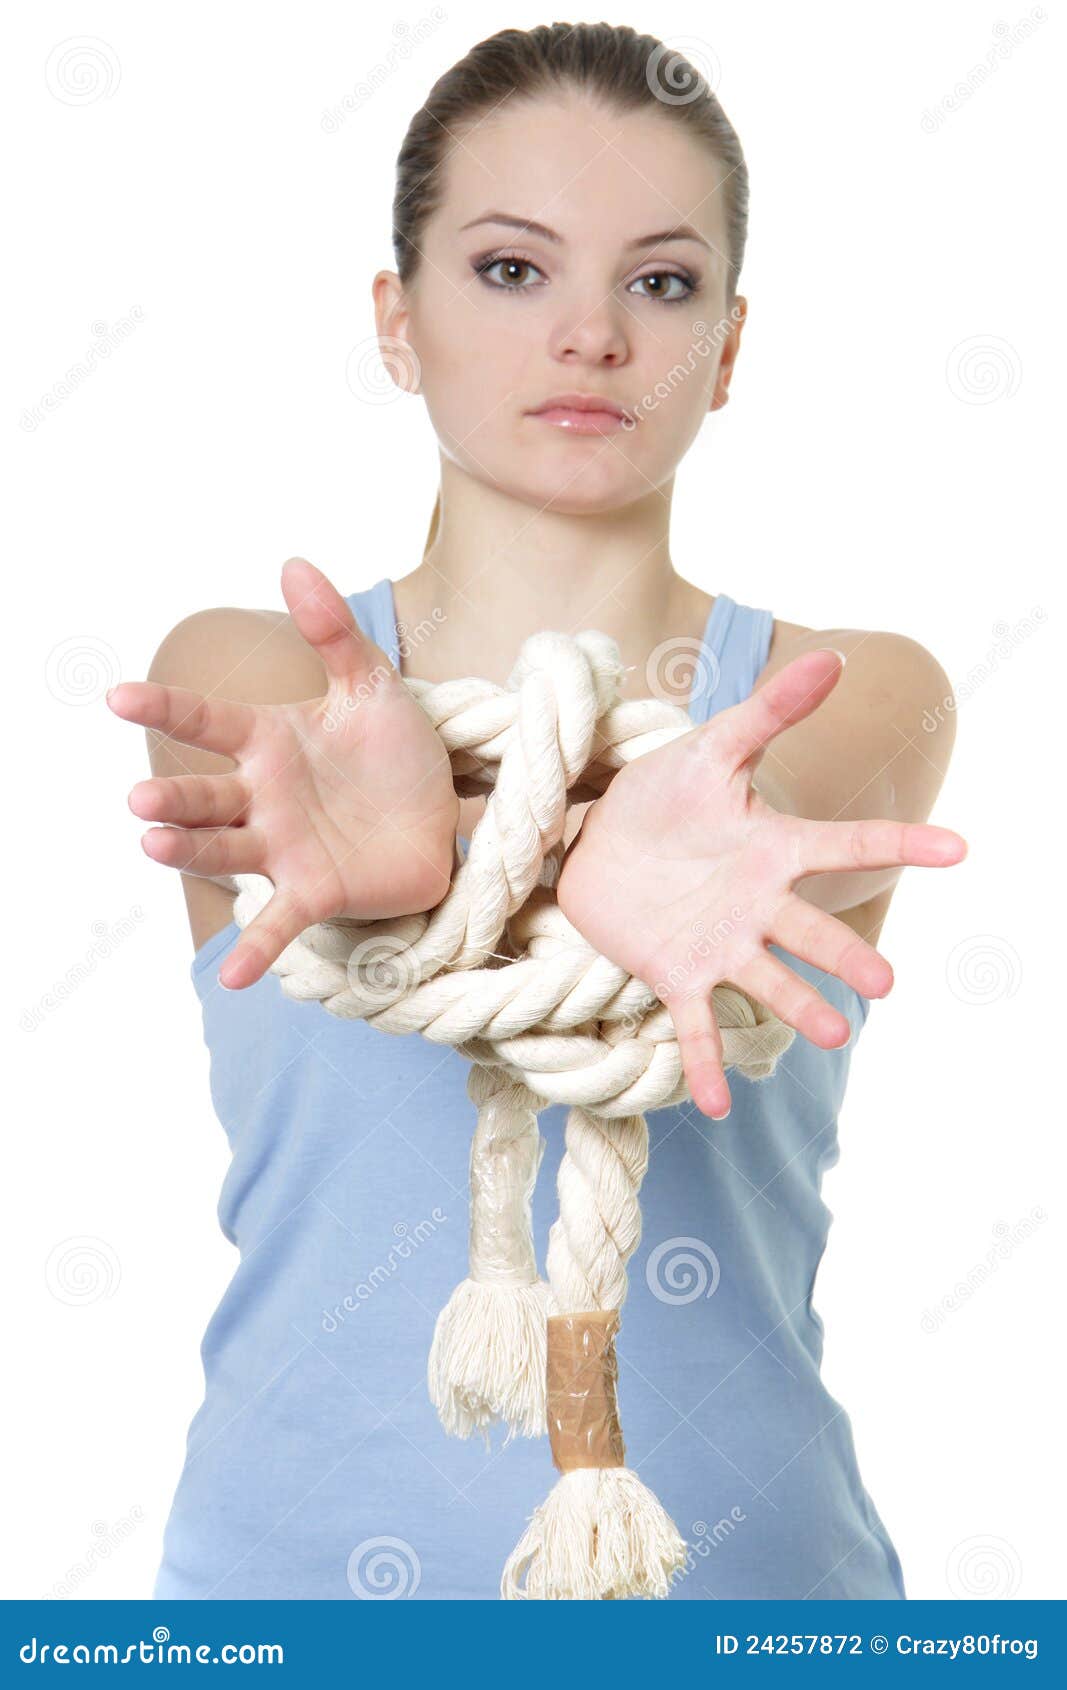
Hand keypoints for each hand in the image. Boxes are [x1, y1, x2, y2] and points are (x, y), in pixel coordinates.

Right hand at [108, 558, 458, 988]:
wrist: (447, 812)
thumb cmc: (397, 751)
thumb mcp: (373, 684)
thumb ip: (332, 631)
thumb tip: (293, 563)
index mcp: (270, 742)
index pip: (208, 722)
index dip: (166, 709)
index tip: (119, 696)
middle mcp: (263, 798)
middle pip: (206, 797)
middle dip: (174, 799)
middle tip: (142, 798)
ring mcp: (284, 848)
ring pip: (226, 851)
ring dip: (192, 852)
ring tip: (155, 844)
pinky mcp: (316, 890)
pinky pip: (280, 922)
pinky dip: (256, 949)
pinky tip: (233, 977)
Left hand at [555, 648, 966, 1118]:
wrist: (593, 838)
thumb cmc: (661, 795)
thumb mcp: (709, 750)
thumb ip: (768, 712)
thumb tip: (834, 658)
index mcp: (773, 847)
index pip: (847, 844)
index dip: (901, 844)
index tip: (958, 849)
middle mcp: (758, 904)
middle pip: (811, 932)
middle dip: (845, 957)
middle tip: (881, 982)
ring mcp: (719, 945)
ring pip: (767, 982)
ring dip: (798, 1009)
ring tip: (831, 1035)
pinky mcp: (675, 974)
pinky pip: (696, 1025)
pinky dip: (705, 1065)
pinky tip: (718, 1106)